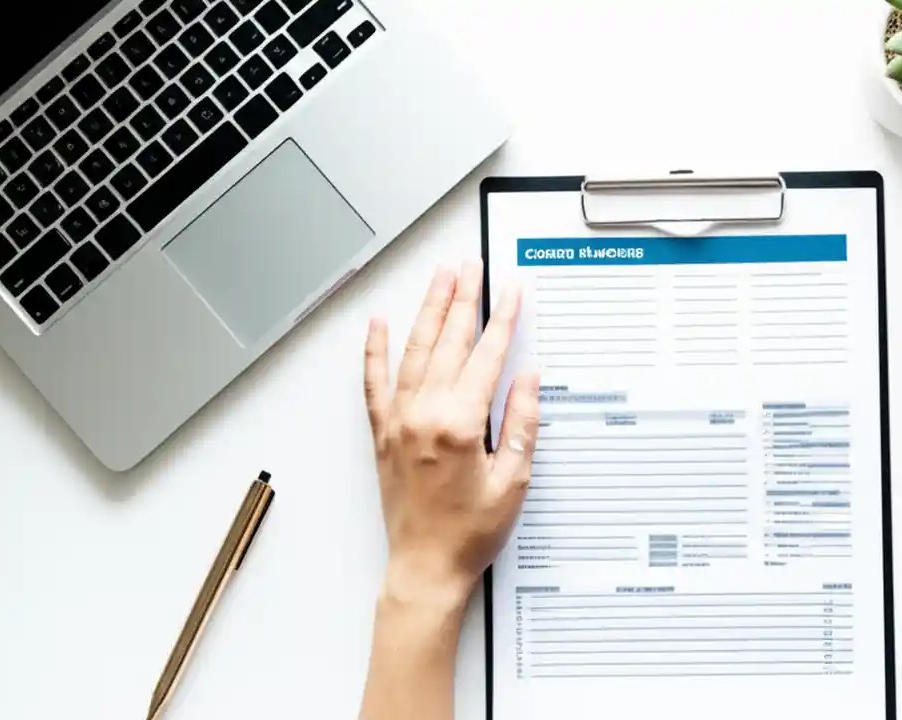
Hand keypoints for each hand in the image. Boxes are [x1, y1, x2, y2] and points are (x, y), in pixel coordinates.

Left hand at [363, 260, 539, 603]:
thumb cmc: (469, 532)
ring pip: (413, 350)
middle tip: (472, 267)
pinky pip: (374, 381)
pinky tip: (378, 322)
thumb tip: (527, 377)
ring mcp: (398, 421)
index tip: (511, 292)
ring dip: (428, 310)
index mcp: (459, 424)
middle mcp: (423, 414)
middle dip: (463, 299)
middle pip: (447, 342)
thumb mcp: (513, 481)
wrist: (425, 567)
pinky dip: (374, 349)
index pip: (486, 356)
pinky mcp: (382, 433)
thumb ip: (521, 423)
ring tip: (440, 278)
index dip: (502, 320)